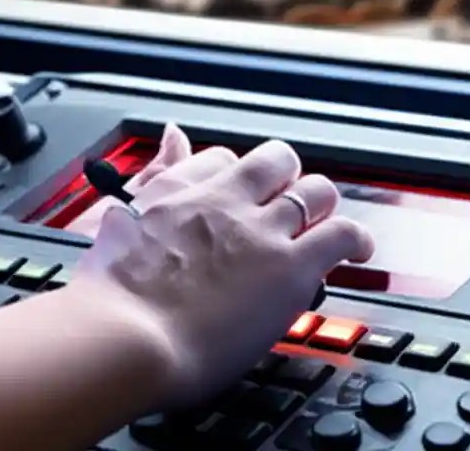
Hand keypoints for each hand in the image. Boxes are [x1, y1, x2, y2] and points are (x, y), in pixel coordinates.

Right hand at [71, 134, 374, 408]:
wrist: (123, 335)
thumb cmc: (110, 296)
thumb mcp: (115, 221)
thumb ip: (149, 177)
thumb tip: (173, 134)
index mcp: (179, 190)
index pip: (222, 159)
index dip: (238, 179)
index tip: (241, 196)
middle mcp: (224, 201)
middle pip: (275, 162)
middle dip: (287, 180)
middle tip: (289, 206)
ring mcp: (261, 231)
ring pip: (315, 192)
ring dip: (323, 207)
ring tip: (326, 227)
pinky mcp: (290, 267)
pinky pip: (342, 235)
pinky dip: (357, 239)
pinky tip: (359, 251)